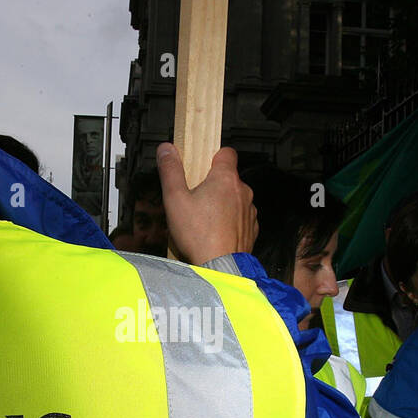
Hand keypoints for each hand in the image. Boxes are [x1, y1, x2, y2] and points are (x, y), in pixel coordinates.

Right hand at [156, 143, 256, 264]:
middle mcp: (242, 192)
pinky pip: (239, 219)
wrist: (220, 268)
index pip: (226, 153)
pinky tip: (213, 233)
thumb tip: (166, 150)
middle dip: (213, 185)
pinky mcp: (251, 229)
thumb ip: (170, 171)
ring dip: (221, 205)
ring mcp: (249, 211)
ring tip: (202, 220)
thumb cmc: (200, 236)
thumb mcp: (175, 199)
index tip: (201, 166)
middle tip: (194, 199)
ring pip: (234, 199)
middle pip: (228, 178)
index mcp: (225, 179)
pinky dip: (228, 223)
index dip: (213, 157)